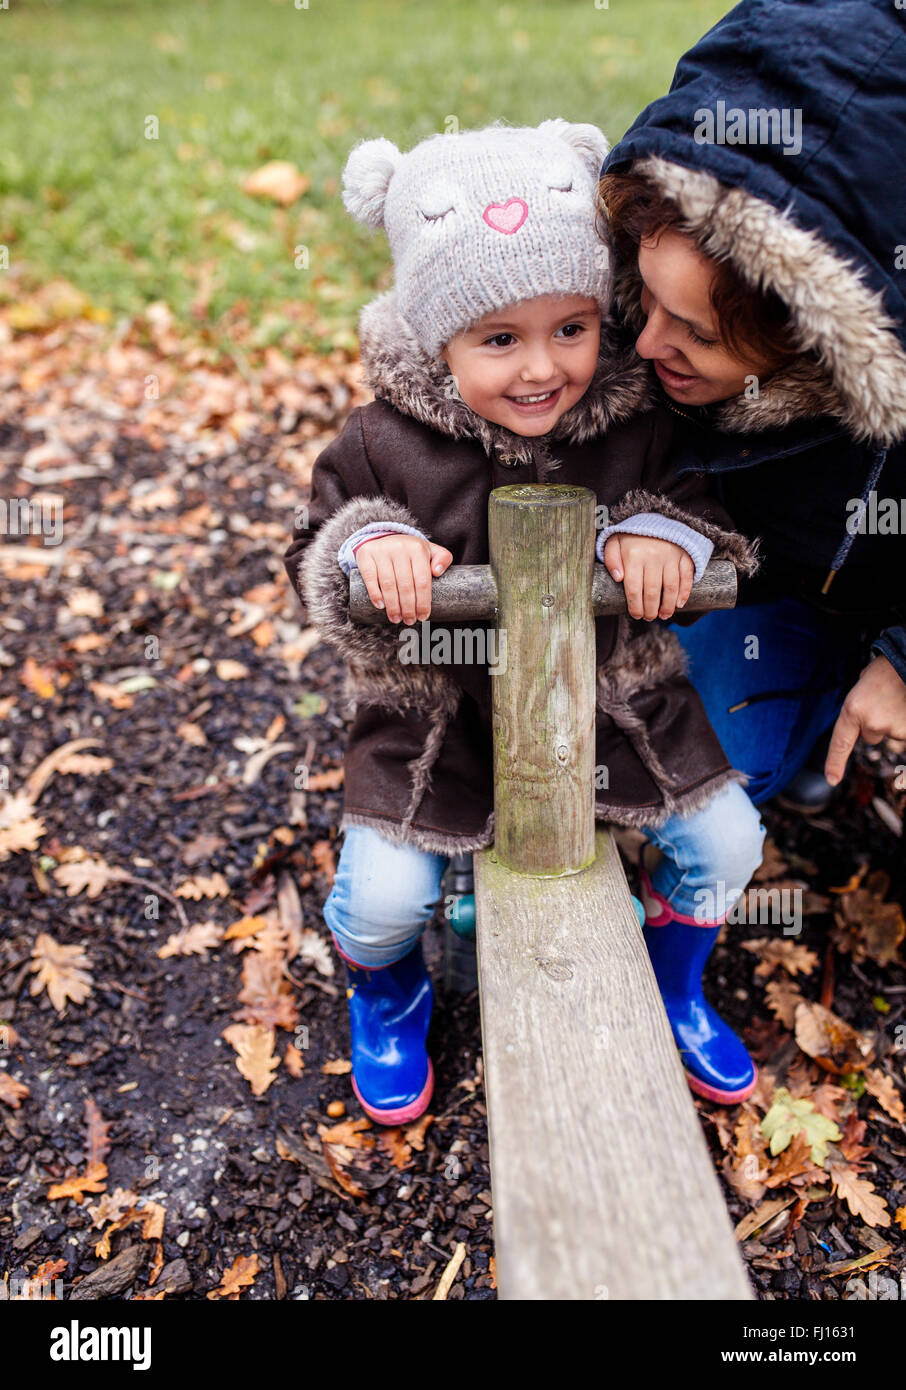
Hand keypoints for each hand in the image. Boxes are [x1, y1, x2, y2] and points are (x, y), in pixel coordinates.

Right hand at [355, 534, 452, 624]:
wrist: (383, 537)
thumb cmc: (410, 551)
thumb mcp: (430, 550)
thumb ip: (442, 558)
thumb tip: (437, 572)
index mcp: (417, 548)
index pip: (422, 580)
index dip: (423, 602)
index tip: (423, 616)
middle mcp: (399, 548)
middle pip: (406, 585)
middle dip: (408, 608)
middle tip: (409, 621)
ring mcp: (382, 551)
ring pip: (389, 584)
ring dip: (393, 606)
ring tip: (396, 618)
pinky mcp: (366, 555)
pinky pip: (370, 578)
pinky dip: (375, 594)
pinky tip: (381, 606)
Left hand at [603, 534, 694, 620]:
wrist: (656, 516)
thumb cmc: (631, 536)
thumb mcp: (614, 543)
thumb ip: (611, 560)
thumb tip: (619, 578)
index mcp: (633, 556)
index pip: (634, 589)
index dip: (635, 606)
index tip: (636, 615)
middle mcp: (653, 557)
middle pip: (653, 592)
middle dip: (650, 610)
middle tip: (649, 618)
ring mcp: (671, 556)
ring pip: (671, 587)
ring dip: (668, 606)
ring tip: (663, 616)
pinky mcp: (684, 556)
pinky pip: (686, 577)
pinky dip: (684, 592)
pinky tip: (679, 604)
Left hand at [825, 653, 905, 785]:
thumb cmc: (886, 668)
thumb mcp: (863, 684)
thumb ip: (859, 707)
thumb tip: (865, 721)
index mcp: (852, 710)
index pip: (840, 743)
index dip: (835, 763)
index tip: (832, 779)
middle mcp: (871, 723)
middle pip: (870, 735)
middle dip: (876, 722)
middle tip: (884, 701)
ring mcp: (893, 729)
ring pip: (890, 733)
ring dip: (894, 720)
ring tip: (898, 697)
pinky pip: (903, 731)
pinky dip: (904, 721)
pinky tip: (903, 704)